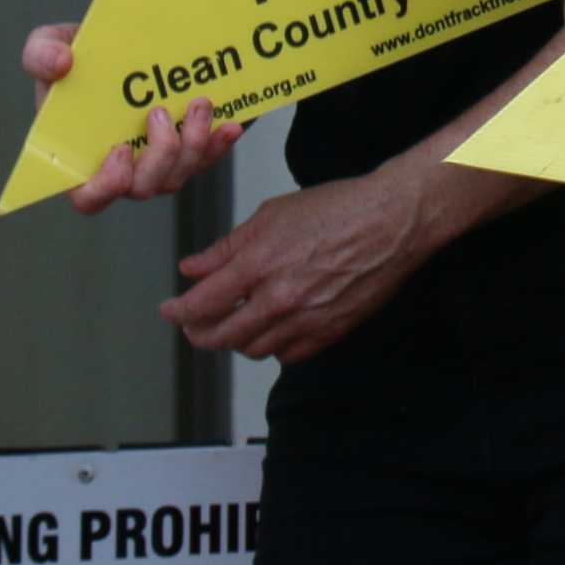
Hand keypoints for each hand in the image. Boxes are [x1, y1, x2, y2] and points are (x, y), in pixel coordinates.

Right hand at [24, 20, 241, 215]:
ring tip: (200, 103)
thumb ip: (41, 53)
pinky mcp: (191, 147)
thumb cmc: (82, 53)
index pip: (89, 198)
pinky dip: (219, 144)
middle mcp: (124, 167)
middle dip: (160, 156)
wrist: (128, 40)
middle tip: (161, 113)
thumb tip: (60, 64)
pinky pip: (208, 158)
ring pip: (179, 175)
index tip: (121, 149)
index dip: (106, 187)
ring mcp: (159, 161)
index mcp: (82, 154)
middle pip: (144, 188)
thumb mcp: (49, 43)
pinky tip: (231, 124)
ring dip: (193, 145)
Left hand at [160, 170, 433, 363]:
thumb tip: (193, 268)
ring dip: (238, 339)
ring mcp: (305, 319)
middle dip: (200, 334)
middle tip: (196, 326)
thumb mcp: (274, 214)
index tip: (170, 311)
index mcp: (259, 263)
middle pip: (221, 337)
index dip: (178, 312)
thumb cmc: (340, 208)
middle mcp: (278, 298)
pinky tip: (275, 328)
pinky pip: (288, 356)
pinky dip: (274, 347)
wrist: (393, 220)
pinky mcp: (330, 331)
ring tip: (238, 322)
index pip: (200, 305)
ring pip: (253, 349)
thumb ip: (228, 246)